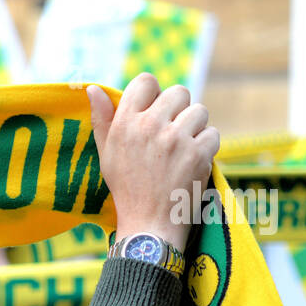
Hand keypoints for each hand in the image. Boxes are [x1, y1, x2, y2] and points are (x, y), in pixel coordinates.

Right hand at [87, 75, 219, 253]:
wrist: (149, 225)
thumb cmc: (127, 189)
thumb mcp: (107, 154)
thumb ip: (102, 120)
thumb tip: (93, 88)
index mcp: (125, 123)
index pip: (146, 81)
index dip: (154, 93)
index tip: (155, 112)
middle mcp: (149, 126)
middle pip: (179, 92)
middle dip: (180, 110)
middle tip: (173, 134)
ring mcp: (176, 139)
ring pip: (200, 111)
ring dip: (196, 128)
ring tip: (183, 150)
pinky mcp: (198, 153)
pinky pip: (212, 134)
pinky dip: (207, 148)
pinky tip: (193, 163)